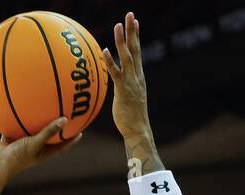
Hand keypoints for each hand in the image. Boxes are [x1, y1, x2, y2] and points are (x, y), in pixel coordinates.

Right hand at [0, 118, 81, 178]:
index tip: (80, 132)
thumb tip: (65, 119)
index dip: (71, 140)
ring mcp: (21, 145)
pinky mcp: (10, 140)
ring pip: (30, 132)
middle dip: (55, 130)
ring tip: (40, 110)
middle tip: (64, 117)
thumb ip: (49, 131)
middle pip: (48, 138)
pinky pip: (15, 127)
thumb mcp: (35, 143)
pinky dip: (16, 119)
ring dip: (35, 123)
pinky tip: (17, 107)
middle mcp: (33, 149)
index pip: (61, 146)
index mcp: (43, 154)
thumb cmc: (18, 156)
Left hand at [102, 11, 151, 141]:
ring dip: (122, 41)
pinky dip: (110, 61)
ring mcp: (131, 83)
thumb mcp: (129, 98)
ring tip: (118, 25)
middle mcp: (137, 76)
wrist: (138, 130)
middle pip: (135, 49)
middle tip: (130, 14)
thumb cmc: (131, 118)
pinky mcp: (123, 91)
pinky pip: (116, 73)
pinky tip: (105, 49)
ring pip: (127, 57)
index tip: (135, 22)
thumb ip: (124, 86)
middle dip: (132, 31)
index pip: (137, 52)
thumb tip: (117, 81)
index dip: (136, 36)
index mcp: (139, 77)